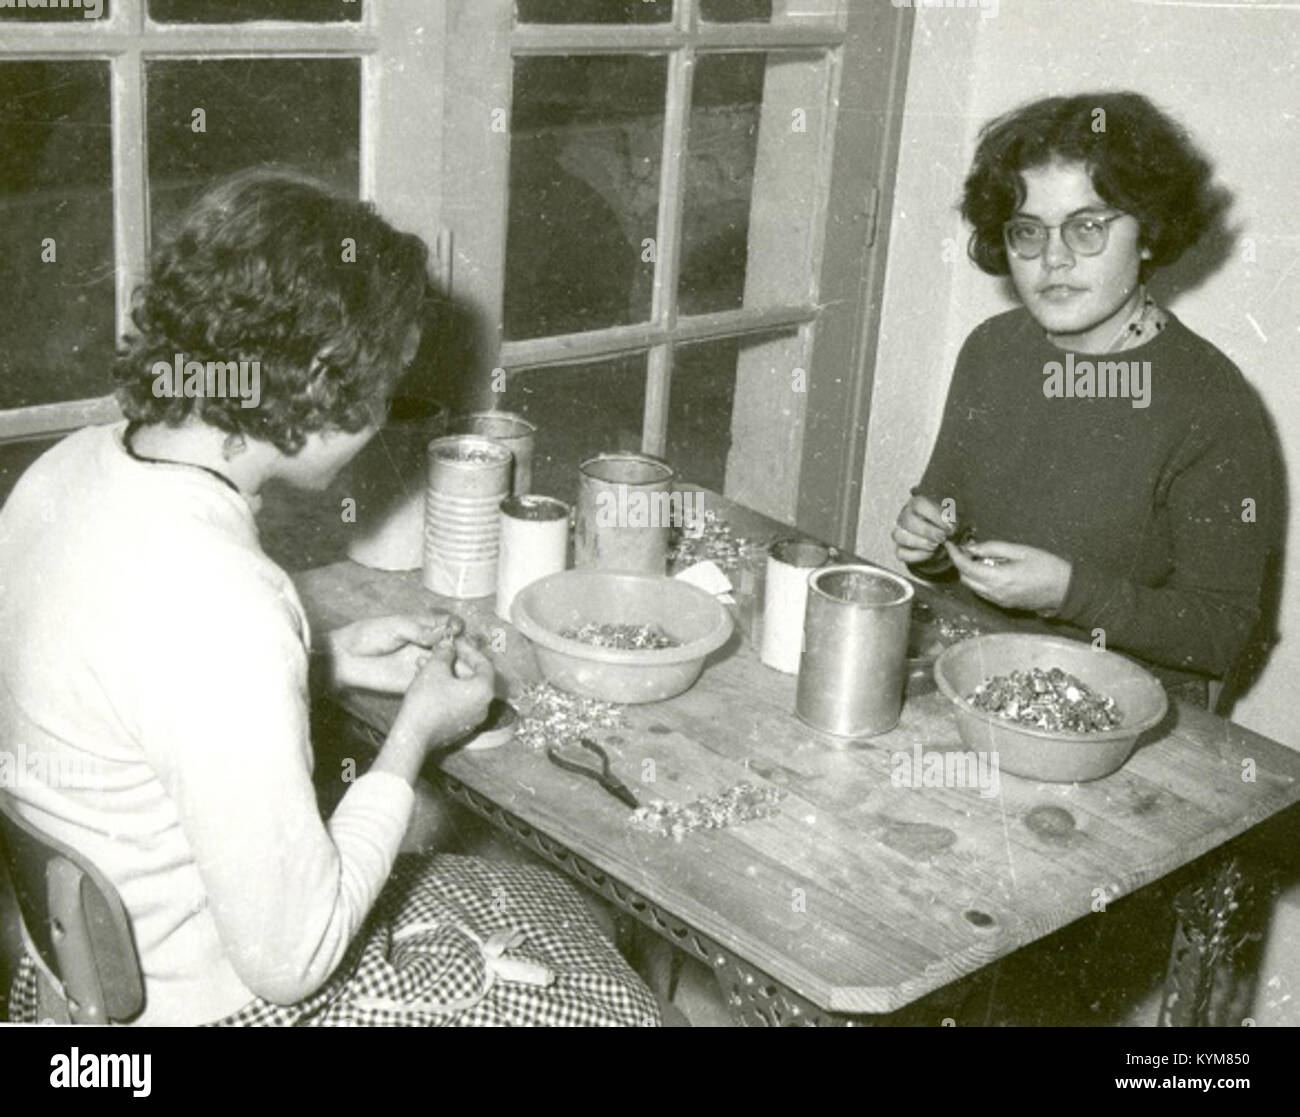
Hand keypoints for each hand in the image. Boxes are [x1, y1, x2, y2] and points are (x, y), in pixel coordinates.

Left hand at [326, 611, 462, 693]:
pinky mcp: (415, 681)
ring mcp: (422, 663)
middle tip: (464, 649)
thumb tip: (444, 633)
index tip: (457, 629)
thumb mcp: (395, 626)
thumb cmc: (366, 635)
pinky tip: (441, 677)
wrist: (345, 659)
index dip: (456, 626)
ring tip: (458, 664)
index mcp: (423, 626)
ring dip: (457, 664)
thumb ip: (419, 629)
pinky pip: (434, 681)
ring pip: (448, 664)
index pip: (448, 624)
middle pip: (454, 645)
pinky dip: (442, 680)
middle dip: (463, 646)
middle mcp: (426, 644)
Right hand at [393, 636, 495, 748]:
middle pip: (473, 677)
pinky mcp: (459, 728)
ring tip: (426, 665)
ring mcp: (472, 719)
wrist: (413, 736)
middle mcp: (484, 706)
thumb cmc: (426, 701)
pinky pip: (457, 703)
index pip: (484, 663)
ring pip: (462, 689)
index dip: (468, 650)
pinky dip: (446, 690)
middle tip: (440, 652)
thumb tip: (449, 646)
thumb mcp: (434, 668)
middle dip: (454, 662)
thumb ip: (445, 653)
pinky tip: (427, 683)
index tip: (454, 642)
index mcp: (484, 690)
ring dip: (446, 675)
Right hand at [892, 494, 955, 564]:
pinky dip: (916, 555)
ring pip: (900, 536)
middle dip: (927, 531)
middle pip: (908, 520)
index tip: (949, 526)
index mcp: (916, 504)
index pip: (919, 505)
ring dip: (920, 542)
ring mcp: (900, 533)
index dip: (935, 515)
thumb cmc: (945, 524)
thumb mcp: (952, 519)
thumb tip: (950, 528)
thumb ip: (952, 521)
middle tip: (942, 537)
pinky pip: (901, 553)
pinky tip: (930, 554)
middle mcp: (905, 517)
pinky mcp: (900, 549)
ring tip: (936, 546)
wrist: (941, 537)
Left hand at [944, 540, 1071, 613]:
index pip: (966, 568)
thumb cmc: (1047, 566)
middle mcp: (994, 593)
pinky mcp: (1003, 604)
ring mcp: (998, 601)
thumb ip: (993, 548)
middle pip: (965, 579)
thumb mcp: (1021, 551)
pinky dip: (979, 580)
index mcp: (998, 578)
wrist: (1066, 590)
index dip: (955, 555)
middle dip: (962, 564)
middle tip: (968, 549)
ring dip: (970, 573)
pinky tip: (990, 569)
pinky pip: (982, 593)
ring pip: (972, 587)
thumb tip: (971, 547)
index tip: (950, 545)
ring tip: (980, 557)